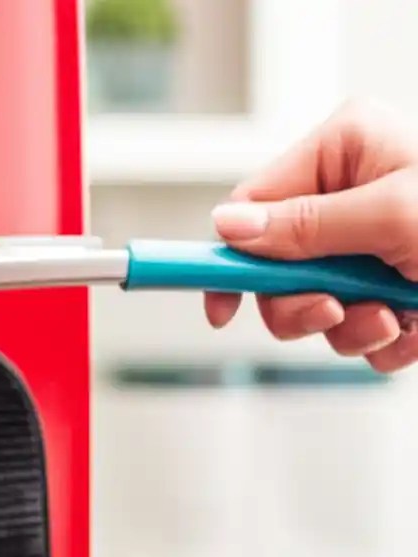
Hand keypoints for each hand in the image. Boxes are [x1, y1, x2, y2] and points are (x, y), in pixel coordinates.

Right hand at [206, 99, 417, 371]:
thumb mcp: (394, 216)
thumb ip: (305, 226)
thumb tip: (231, 228)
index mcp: (347, 150)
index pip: (254, 205)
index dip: (229, 257)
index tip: (218, 305)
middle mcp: (352, 194)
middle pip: (276, 267)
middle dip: (305, 304)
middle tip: (333, 312)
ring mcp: (371, 246)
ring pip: (315, 308)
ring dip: (352, 328)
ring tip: (398, 318)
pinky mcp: (392, 289)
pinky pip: (357, 332)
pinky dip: (386, 344)